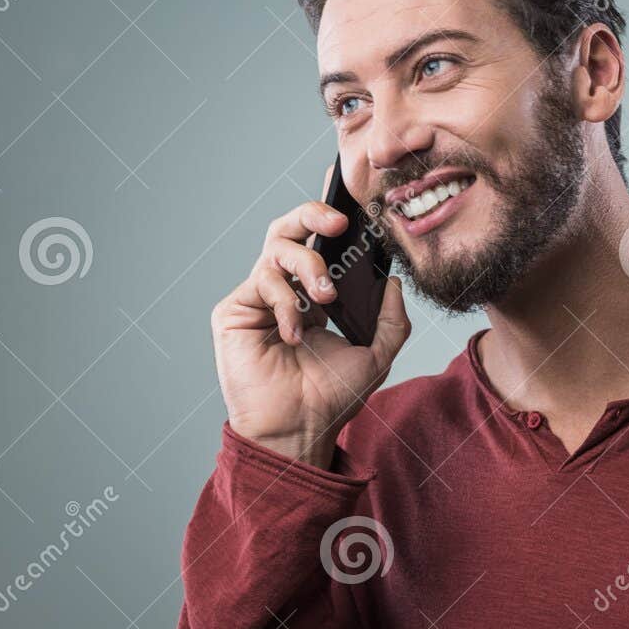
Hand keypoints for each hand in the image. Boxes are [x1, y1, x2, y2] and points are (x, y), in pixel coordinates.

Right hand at [211, 179, 409, 467]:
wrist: (298, 430)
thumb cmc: (332, 399)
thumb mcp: (377, 355)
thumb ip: (392, 319)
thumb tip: (393, 282)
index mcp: (314, 297)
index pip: (319, 245)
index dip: (329, 217)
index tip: (351, 199)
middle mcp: (285, 291)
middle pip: (290, 230)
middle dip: (313, 214)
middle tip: (338, 223)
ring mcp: (258, 298)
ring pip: (277, 247)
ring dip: (309, 266)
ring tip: (326, 299)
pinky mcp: (235, 310)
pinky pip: (261, 280)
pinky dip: (285, 301)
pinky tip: (295, 333)